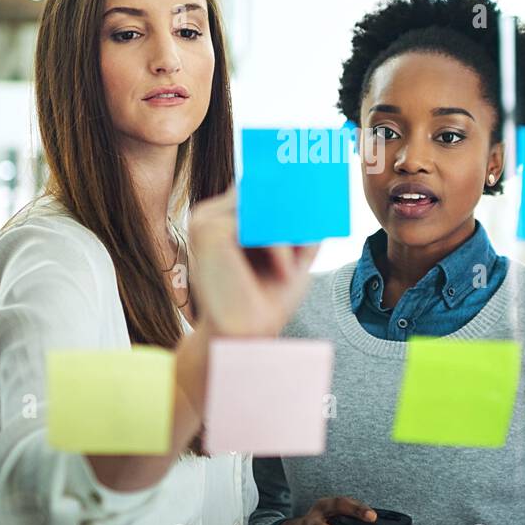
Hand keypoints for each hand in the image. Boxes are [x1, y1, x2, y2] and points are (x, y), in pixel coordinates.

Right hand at [188, 188, 317, 336]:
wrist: (242, 338)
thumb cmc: (266, 302)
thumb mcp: (292, 257)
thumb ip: (299, 227)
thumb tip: (319, 198)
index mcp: (222, 221)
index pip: (256, 191)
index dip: (283, 190)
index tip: (312, 186)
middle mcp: (210, 216)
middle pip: (260, 191)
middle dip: (292, 209)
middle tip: (314, 222)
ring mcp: (206, 221)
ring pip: (261, 205)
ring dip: (288, 231)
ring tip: (298, 262)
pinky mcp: (210, 231)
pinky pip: (256, 223)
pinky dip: (279, 246)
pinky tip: (286, 271)